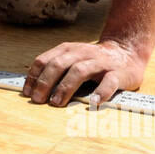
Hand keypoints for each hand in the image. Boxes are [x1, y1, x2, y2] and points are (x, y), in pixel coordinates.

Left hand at [21, 40, 146, 106]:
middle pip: (59, 64)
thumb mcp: (72, 58)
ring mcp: (101, 63)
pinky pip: (109, 82)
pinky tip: (93, 103)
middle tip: (38, 100)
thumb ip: (56, 69)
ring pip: (80, 71)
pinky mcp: (118, 73)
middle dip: (45, 82)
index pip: (45, 60)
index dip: (34, 76)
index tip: (27, 93)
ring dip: (65, 87)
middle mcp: (83, 53)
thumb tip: (33, 90)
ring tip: (57, 103)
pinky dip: (100, 92)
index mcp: (68, 50)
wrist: (127, 52)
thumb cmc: (93, 61)